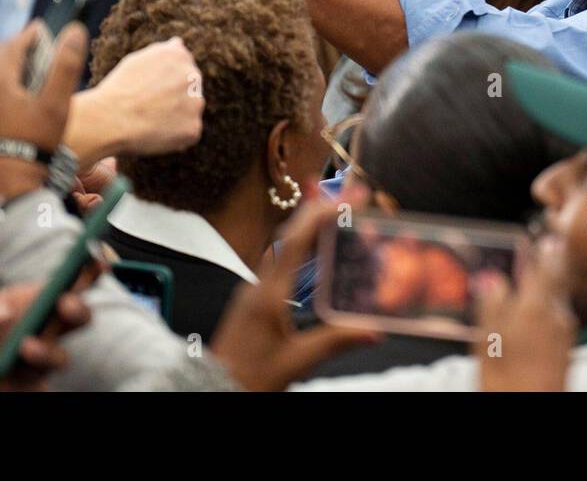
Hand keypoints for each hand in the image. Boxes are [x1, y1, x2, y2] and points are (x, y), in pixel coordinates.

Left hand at [0, 20, 88, 207]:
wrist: (0, 192)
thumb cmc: (32, 147)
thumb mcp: (56, 105)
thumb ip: (66, 65)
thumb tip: (75, 29)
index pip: (15, 44)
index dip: (31, 35)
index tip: (41, 31)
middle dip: (13, 57)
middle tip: (30, 59)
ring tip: (13, 90)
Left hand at [0, 281, 90, 390]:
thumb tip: (2, 310)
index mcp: (29, 302)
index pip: (67, 284)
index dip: (87, 271)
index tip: (96, 259)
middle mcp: (39, 330)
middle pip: (79, 318)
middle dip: (78, 309)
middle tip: (63, 305)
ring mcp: (34, 361)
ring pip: (61, 357)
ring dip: (45, 351)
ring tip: (22, 348)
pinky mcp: (24, 388)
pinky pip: (30, 387)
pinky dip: (0, 382)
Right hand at [66, 36, 203, 161]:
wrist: (111, 118)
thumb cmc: (118, 89)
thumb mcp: (137, 60)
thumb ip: (162, 53)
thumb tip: (178, 43)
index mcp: (179, 55)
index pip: (183, 66)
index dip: (164, 82)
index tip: (149, 90)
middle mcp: (193, 76)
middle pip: (190, 88)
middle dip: (174, 97)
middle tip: (148, 107)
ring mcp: (196, 102)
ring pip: (189, 110)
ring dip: (176, 116)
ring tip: (150, 120)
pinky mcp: (194, 128)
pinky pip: (187, 132)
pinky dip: (175, 136)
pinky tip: (155, 133)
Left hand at [211, 201, 377, 390]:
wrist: (214, 390)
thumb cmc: (249, 377)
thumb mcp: (297, 361)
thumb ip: (335, 342)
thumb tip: (372, 330)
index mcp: (268, 295)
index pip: (297, 243)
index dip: (322, 215)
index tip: (346, 198)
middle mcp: (257, 286)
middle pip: (290, 237)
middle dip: (319, 212)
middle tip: (348, 196)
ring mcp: (253, 291)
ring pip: (283, 248)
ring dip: (309, 228)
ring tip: (337, 213)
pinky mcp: (253, 301)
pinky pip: (279, 263)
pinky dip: (301, 249)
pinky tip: (315, 252)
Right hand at [475, 234, 575, 391]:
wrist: (535, 409)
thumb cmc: (506, 381)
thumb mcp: (487, 341)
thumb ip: (492, 305)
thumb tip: (493, 279)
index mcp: (536, 308)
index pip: (544, 267)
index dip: (544, 249)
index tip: (544, 232)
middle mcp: (557, 316)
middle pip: (558, 278)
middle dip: (555, 258)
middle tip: (553, 239)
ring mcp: (565, 332)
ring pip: (560, 294)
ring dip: (554, 278)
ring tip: (547, 263)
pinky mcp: (566, 347)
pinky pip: (560, 310)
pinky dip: (553, 297)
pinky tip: (543, 300)